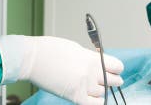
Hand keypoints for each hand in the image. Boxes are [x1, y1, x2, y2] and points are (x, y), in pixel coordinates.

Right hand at [0, 35, 123, 104]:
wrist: (32, 59)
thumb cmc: (51, 50)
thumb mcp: (77, 49)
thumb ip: (91, 58)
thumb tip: (100, 65)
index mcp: (93, 58)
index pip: (117, 66)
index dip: (116, 68)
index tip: (113, 69)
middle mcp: (91, 73)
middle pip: (114, 81)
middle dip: (112, 80)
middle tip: (107, 79)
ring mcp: (84, 86)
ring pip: (103, 93)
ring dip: (100, 90)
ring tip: (90, 85)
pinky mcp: (74, 97)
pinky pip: (94, 104)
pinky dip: (94, 101)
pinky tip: (89, 96)